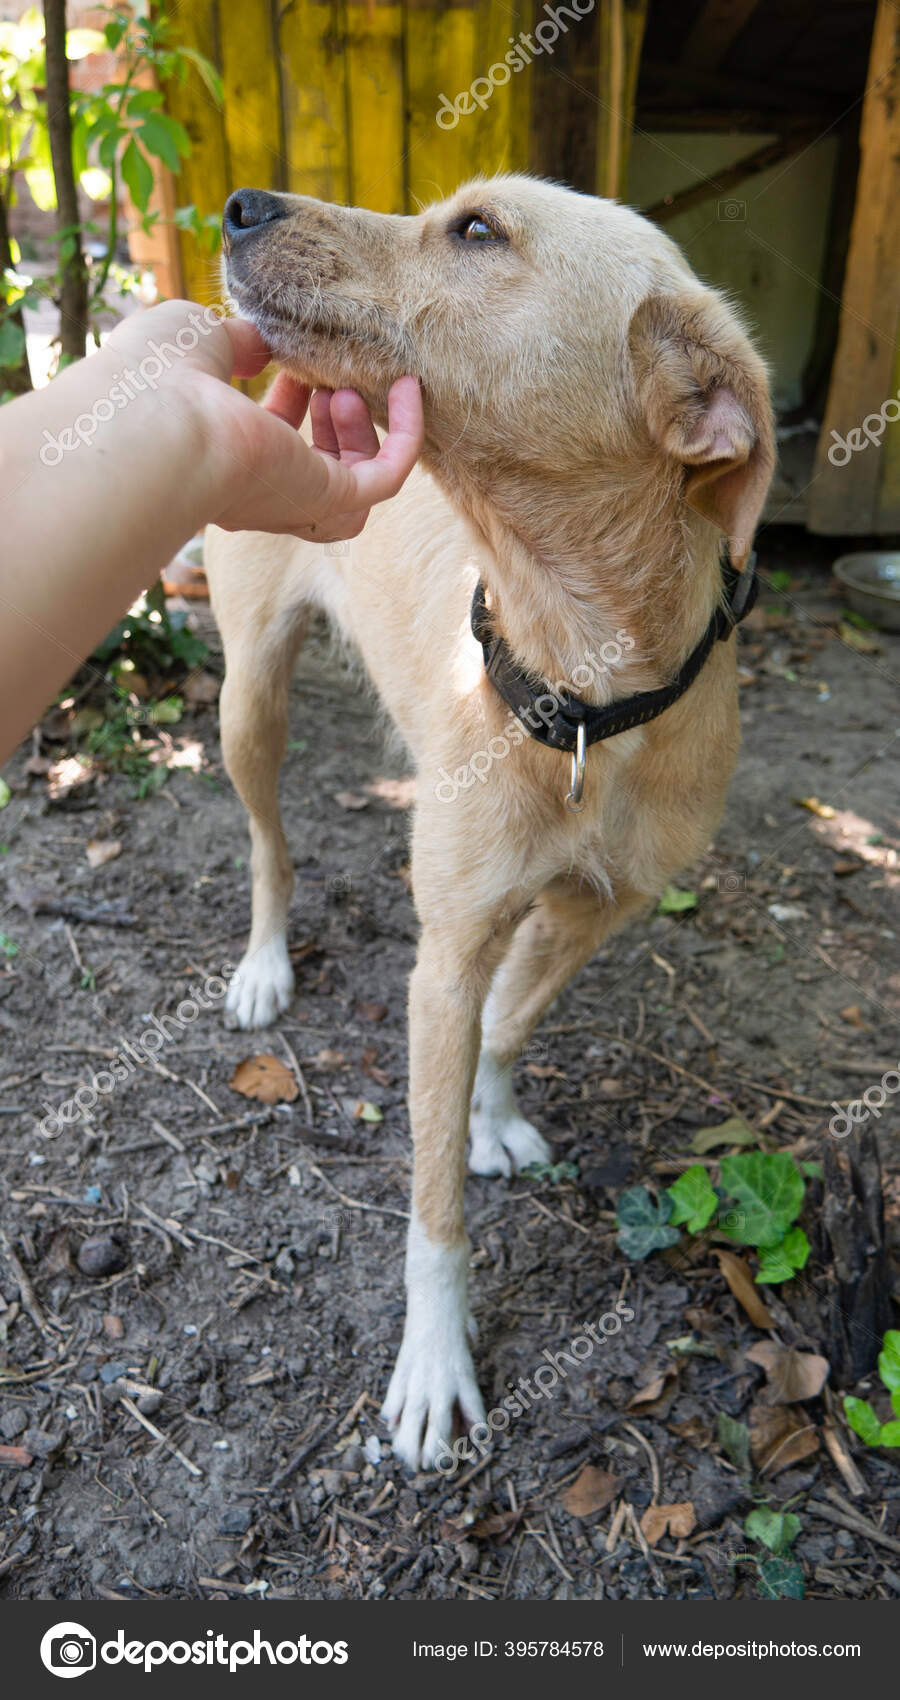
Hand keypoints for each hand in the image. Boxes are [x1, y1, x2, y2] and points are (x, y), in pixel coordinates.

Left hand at [104, 301, 423, 542]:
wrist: (153, 420)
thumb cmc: (153, 379)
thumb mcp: (196, 338)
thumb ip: (235, 340)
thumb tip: (262, 342)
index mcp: (218, 459)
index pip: (268, 441)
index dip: (287, 398)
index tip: (287, 358)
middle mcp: (255, 491)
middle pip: (315, 471)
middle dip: (329, 418)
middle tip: (325, 378)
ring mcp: (292, 500)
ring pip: (352, 488)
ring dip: (362, 435)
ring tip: (347, 388)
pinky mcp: (324, 500)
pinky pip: (385, 480)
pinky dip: (406, 437)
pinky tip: (410, 389)